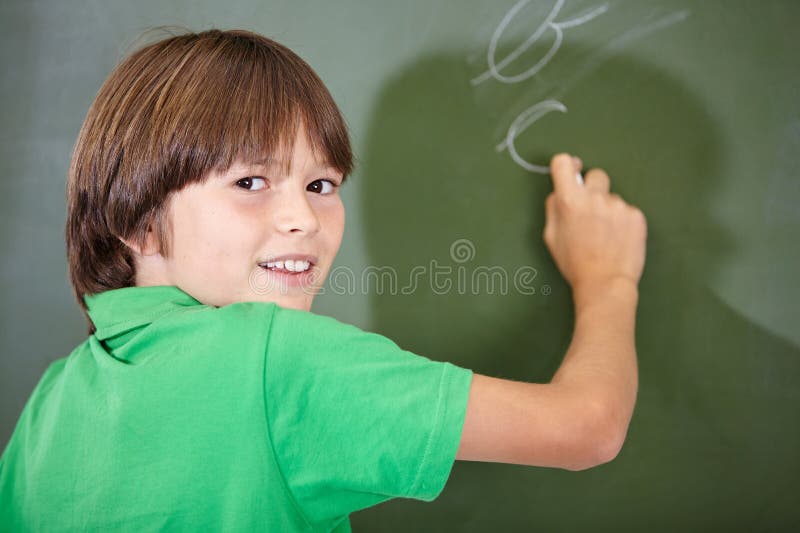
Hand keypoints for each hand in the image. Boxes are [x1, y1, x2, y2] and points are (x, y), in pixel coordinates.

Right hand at [542, 154, 646, 297]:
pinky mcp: (636, 215)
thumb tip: (560, 191)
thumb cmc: (574, 262)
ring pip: (612, 198)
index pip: (563, 163)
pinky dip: (623, 221)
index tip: (573, 171)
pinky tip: (618, 239)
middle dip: (592, 189)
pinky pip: (627, 210)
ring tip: (606, 235)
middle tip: (591, 212)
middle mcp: (595, 198)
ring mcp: (618, 205)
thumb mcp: (551, 237)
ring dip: (608, 210)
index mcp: (570, 201)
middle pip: (595, 175)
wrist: (604, 283)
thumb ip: (554, 208)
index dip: (567, 165)